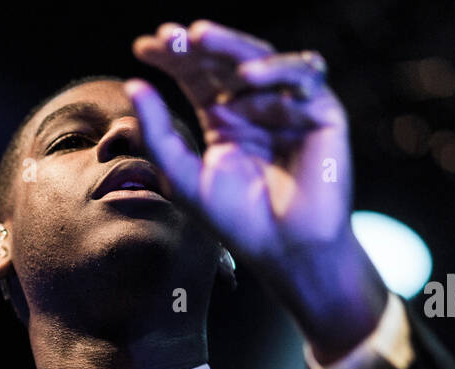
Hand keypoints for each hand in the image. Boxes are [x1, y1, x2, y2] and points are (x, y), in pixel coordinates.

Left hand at [128, 21, 387, 360]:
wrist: (283, 248)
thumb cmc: (235, 219)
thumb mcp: (182, 175)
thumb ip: (157, 133)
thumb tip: (133, 83)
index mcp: (223, 119)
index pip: (196, 77)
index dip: (173, 59)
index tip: (143, 46)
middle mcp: (255, 106)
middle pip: (225, 61)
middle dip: (198, 45)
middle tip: (172, 35)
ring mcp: (289, 105)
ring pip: (262, 58)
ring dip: (230, 45)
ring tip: (199, 38)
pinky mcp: (321, 111)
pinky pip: (303, 76)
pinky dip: (275, 71)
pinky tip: (245, 79)